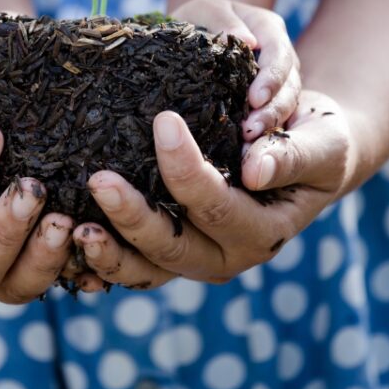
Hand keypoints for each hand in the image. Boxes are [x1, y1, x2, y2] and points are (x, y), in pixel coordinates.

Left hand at [72, 91, 353, 287]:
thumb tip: (254, 169)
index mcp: (263, 233)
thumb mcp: (320, 143)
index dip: (187, 169)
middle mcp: (225, 256)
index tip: (163, 121)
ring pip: (145, 268)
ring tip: (72, 225)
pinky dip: (100, 257)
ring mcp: (194, 258)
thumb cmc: (317, 141)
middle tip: (99, 179)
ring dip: (108, 251)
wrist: (307, 152)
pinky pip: (131, 263)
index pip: (215, 205)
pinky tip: (68, 234)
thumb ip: (292, 155)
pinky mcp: (170, 249)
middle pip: (173, 246)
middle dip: (133, 217)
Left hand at [170, 0, 300, 141]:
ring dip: (271, 119)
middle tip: (253, 128)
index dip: (271, 77)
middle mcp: (278, 51)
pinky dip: (266, 125)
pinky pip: (275, 110)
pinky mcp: (267, 94)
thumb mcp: (204, 10)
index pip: (279, 51)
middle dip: (274, 105)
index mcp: (268, 26)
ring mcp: (277, 74)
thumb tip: (249, 40)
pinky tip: (251, 143)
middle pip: (289, 80)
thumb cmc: (194, 21)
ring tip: (252, 138)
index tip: (254, 99)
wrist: (189, 35)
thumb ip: (222, 20)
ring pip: (287, 98)